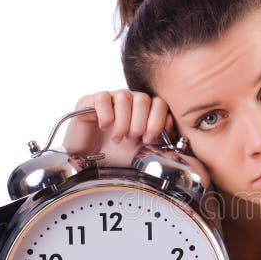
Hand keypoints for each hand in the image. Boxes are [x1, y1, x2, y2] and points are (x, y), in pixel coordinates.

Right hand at [62, 90, 176, 166]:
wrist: (87, 163)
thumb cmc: (113, 157)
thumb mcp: (141, 152)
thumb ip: (158, 141)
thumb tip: (172, 132)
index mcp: (143, 112)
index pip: (160, 104)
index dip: (158, 121)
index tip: (149, 139)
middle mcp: (129, 102)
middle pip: (144, 99)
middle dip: (140, 123)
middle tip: (132, 139)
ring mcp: (110, 99)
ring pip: (125, 96)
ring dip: (123, 122)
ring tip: (117, 138)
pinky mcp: (90, 101)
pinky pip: (103, 97)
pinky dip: (106, 115)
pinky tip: (103, 127)